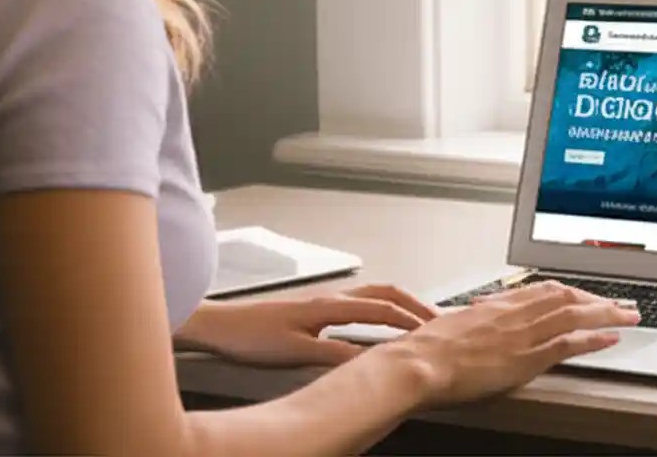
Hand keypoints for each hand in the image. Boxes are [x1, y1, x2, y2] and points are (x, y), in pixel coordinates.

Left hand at [176, 284, 438, 366]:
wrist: (218, 325)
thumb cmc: (249, 336)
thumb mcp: (295, 352)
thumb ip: (335, 356)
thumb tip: (370, 363)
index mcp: (330, 306)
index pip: (383, 309)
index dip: (412, 320)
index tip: (435, 330)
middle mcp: (331, 298)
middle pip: (384, 293)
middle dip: (414, 305)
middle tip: (438, 320)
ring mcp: (323, 302)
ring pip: (372, 295)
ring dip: (398, 305)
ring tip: (416, 320)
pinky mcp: (314, 311)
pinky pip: (359, 304)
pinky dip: (380, 310)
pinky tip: (378, 326)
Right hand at [372, 280, 639, 407]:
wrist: (417, 362)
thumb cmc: (425, 350)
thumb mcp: (450, 328)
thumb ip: (470, 324)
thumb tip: (472, 325)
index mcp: (496, 305)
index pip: (542, 290)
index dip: (569, 291)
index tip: (584, 294)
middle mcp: (513, 313)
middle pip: (565, 296)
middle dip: (596, 298)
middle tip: (619, 303)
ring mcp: (521, 334)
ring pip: (574, 314)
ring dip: (606, 312)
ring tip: (628, 315)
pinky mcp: (525, 357)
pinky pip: (568, 343)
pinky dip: (593, 338)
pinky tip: (610, 338)